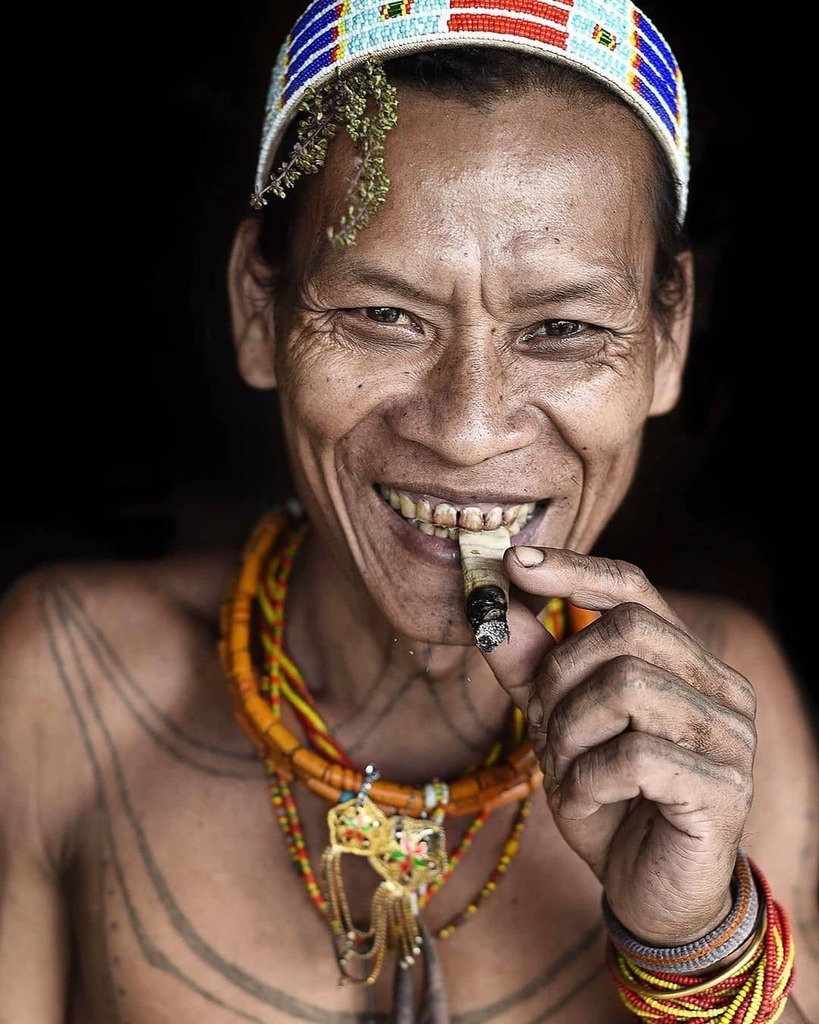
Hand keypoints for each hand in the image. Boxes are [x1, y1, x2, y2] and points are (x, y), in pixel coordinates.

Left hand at [485, 545, 756, 945]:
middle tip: (543, 725)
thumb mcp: (557, 725)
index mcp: (684, 661)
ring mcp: (729, 736)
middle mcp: (719, 687)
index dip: (574, 568)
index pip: (635, 586)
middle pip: (625, 630)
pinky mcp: (723, 788)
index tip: (514, 562)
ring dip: (569, 732)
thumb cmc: (610, 799)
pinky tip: (583, 799)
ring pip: (626, 686)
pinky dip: (587, 778)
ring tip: (565, 769)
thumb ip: (531, 665)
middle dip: (560, 675)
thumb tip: (493, 604)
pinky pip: (634, 755)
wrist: (650, 892)